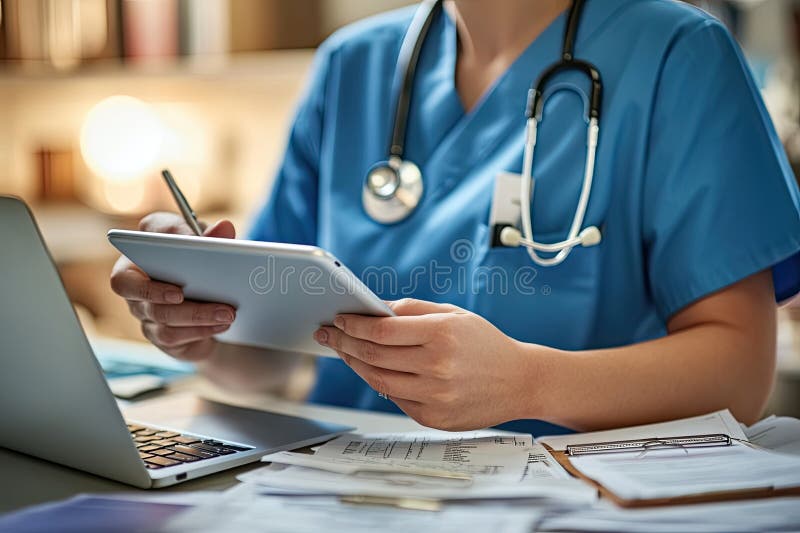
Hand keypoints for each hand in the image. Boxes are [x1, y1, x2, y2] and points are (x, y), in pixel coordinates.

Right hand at [110, 212, 236, 361]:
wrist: (210, 305)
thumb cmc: (202, 268)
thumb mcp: (210, 249)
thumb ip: (215, 239)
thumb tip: (225, 227)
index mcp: (147, 246)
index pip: (142, 234)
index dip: (160, 237)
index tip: (186, 241)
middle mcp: (136, 278)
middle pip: (132, 285)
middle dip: (157, 290)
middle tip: (184, 292)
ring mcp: (142, 308)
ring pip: (158, 314)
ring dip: (196, 314)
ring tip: (226, 312)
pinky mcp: (156, 333)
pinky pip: (171, 335)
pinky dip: (200, 329)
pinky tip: (221, 324)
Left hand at [314, 299, 532, 430]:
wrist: (520, 381)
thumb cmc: (486, 344)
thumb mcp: (455, 315)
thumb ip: (414, 310)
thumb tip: (375, 310)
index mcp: (442, 335)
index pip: (382, 331)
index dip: (354, 325)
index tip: (338, 319)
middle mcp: (437, 367)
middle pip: (374, 356)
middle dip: (344, 343)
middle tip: (328, 335)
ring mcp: (435, 396)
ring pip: (378, 380)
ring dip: (355, 364)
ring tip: (343, 351)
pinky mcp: (433, 418)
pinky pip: (394, 398)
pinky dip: (378, 382)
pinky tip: (370, 369)